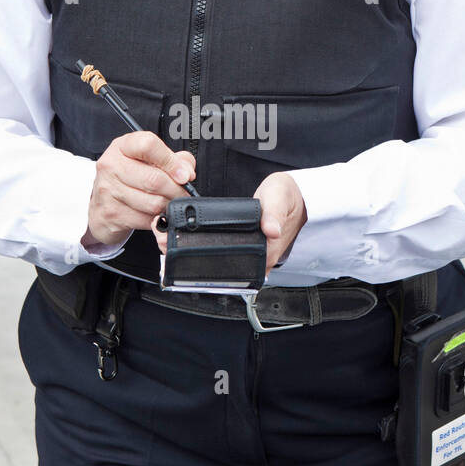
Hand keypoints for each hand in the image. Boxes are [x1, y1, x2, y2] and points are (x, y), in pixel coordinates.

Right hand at [82, 132, 195, 248]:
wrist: (101, 202)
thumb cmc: (129, 177)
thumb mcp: (148, 160)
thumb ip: (174, 159)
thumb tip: (187, 172)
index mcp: (123, 146)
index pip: (148, 146)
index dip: (171, 161)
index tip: (184, 174)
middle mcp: (112, 165)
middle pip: (154, 179)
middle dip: (176, 190)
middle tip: (183, 193)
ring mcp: (108, 190)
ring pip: (153, 203)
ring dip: (168, 206)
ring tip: (169, 203)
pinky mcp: (111, 213)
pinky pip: (146, 220)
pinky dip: (157, 219)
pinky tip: (155, 214)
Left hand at [152, 170, 306, 276]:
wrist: (298, 198)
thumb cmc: (289, 199)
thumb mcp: (281, 198)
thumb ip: (275, 213)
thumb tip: (271, 229)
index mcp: (265, 252)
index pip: (231, 267)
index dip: (202, 262)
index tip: (179, 249)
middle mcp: (256, 259)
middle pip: (218, 267)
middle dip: (188, 257)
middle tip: (166, 240)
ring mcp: (249, 255)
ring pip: (216, 261)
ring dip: (190, 252)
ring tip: (168, 238)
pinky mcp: (244, 247)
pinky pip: (220, 253)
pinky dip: (200, 246)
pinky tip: (184, 238)